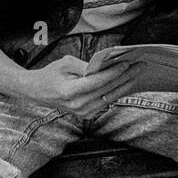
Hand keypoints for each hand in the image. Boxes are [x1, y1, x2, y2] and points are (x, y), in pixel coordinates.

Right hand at [18, 56, 143, 118]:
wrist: (37, 92)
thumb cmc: (51, 75)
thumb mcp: (66, 64)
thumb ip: (86, 66)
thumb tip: (107, 66)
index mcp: (70, 92)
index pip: (98, 82)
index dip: (114, 72)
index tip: (127, 62)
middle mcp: (78, 105)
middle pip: (107, 91)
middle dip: (126, 77)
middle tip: (140, 66)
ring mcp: (83, 112)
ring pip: (110, 98)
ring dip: (125, 85)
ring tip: (137, 73)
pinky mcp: (87, 114)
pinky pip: (106, 102)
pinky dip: (117, 91)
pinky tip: (127, 82)